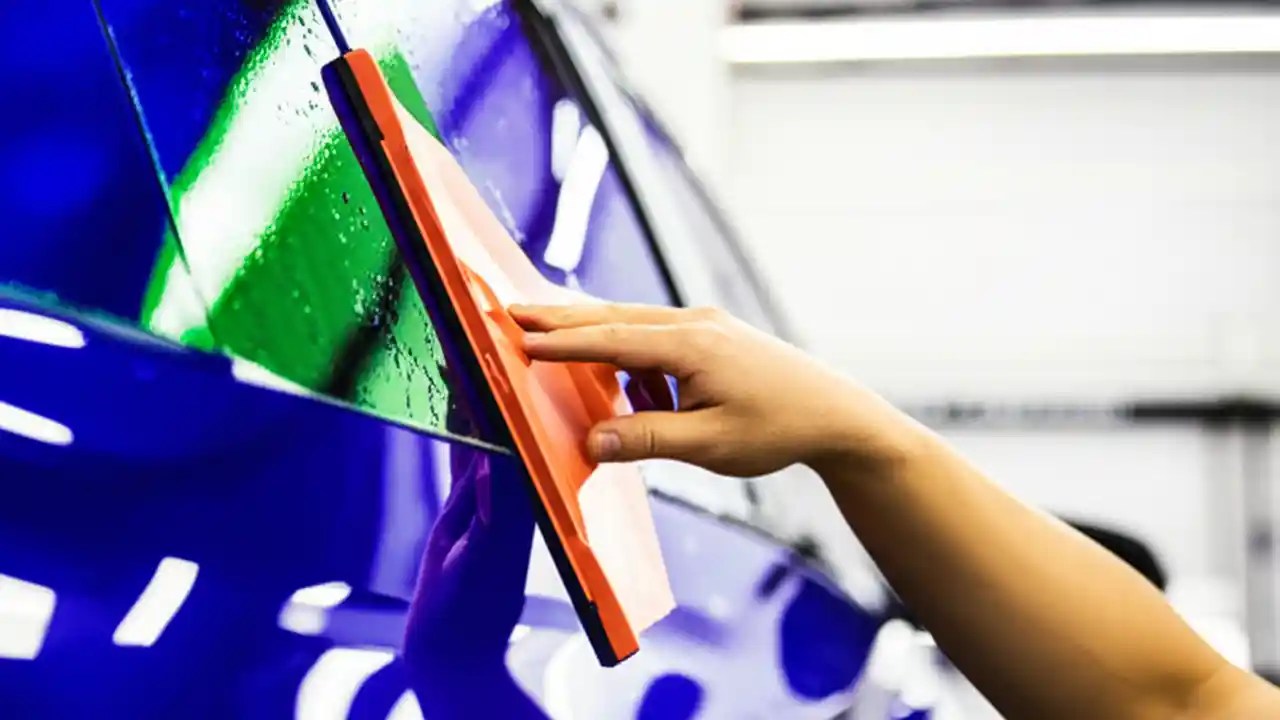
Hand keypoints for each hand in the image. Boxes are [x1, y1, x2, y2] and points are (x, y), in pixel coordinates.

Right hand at [511, 303, 927, 477]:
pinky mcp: (712, 335)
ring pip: (633, 322)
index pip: (612, 339)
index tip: (519, 337)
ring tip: (547, 335)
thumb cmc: (778, 429)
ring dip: (591, 331)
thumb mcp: (711, 446)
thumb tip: (591, 441)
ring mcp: (705, 324)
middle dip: (561, 318)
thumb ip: (649, 440)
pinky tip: (626, 386)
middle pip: (614, 316)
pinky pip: (655, 335)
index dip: (563, 342)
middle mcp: (695, 323)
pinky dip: (626, 351)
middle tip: (511, 311)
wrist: (836, 414)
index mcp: (692, 346)